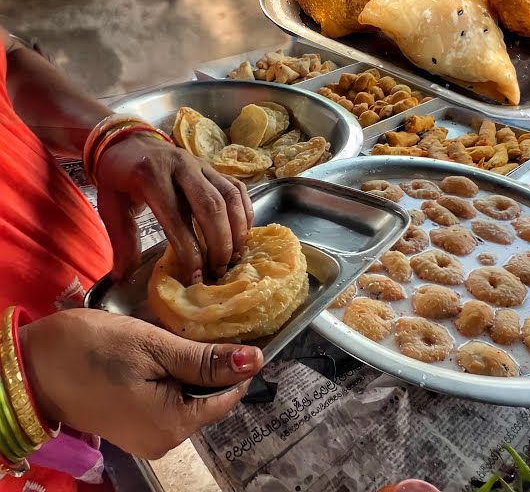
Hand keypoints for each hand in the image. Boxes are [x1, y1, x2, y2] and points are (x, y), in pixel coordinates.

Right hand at [20, 309, 262, 459]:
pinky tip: (150, 359)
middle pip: (210, 397)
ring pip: (188, 397)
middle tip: (181, 334)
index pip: (229, 394)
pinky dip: (166, 379)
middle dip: (204, 365)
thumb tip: (254, 362)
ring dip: (184, 370)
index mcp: (174, 425)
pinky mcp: (133, 427)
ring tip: (161, 344)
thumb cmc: (89, 351)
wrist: (30, 366)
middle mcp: (165, 441)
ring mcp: (147, 437)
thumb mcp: (153, 346)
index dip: (231, 362)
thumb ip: (205, 360)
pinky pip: (166, 401)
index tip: (221, 333)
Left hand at [93, 134, 252, 283]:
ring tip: (235, 255)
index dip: (189, 250)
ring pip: (230, 196)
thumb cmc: (118, 177)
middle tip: (219, 269)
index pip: (176, 217)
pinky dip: (245, 212)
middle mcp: (182, 167)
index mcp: (150, 176)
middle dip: (220, 242)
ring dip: (237, 229)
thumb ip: (122, 239)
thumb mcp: (111, 206)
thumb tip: (124, 277)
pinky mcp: (214, 167)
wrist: (128, 141)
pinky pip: (237, 188)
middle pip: (211, 205)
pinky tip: (243, 233)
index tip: (196, 277)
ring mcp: (202, 165)